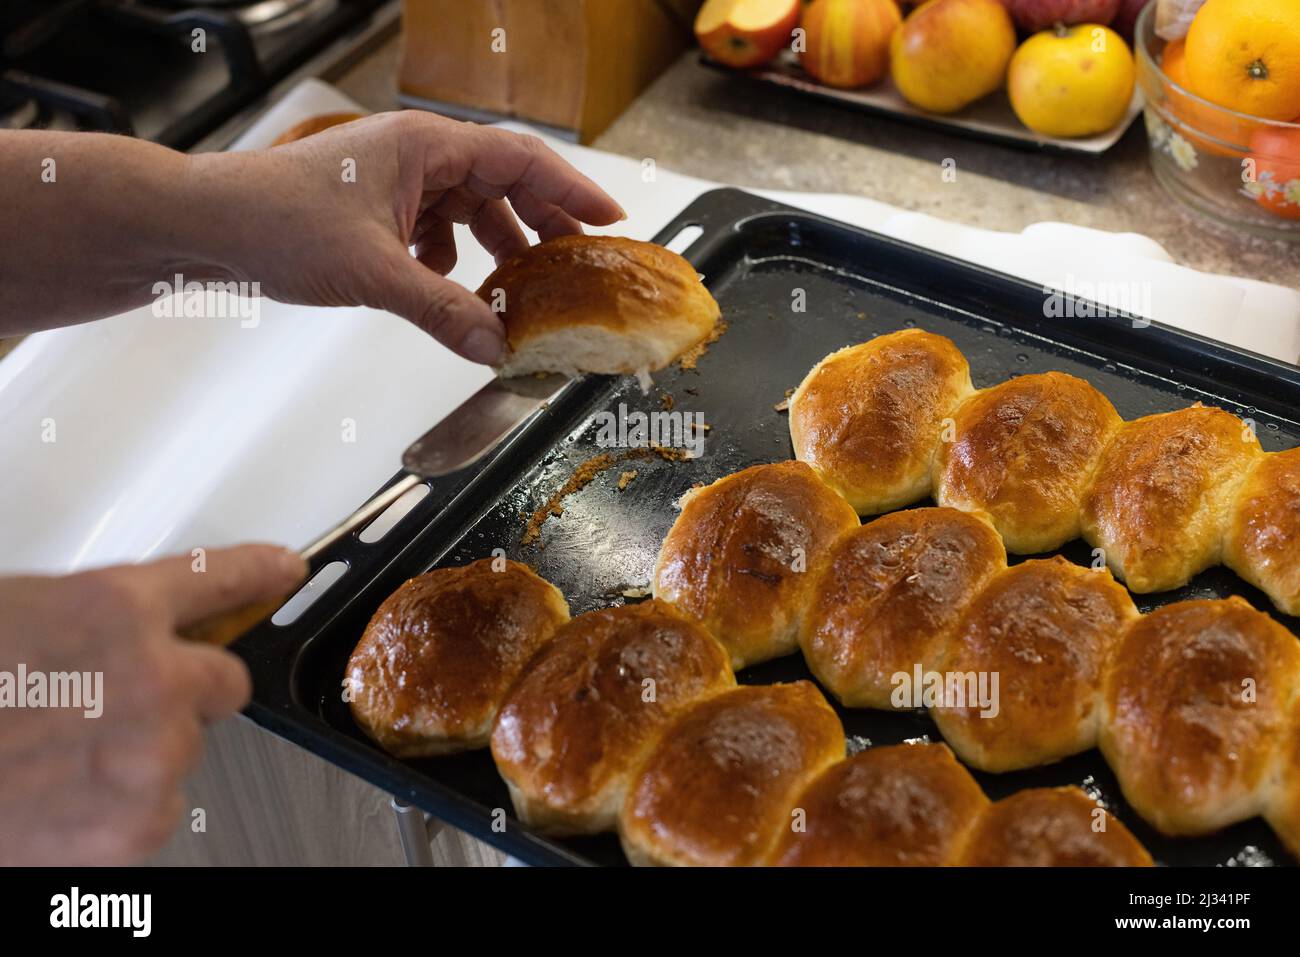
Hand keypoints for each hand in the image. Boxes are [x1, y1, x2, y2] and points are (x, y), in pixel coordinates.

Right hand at [0, 544, 305, 864]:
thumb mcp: (17, 618)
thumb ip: (88, 626)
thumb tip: (113, 636)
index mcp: (116, 608)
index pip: (220, 578)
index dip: (258, 574)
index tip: (283, 571)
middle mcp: (153, 677)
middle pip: (227, 680)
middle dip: (188, 690)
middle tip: (121, 704)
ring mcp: (153, 753)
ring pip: (185, 750)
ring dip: (144, 753)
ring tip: (61, 757)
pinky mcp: (137, 822)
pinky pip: (156, 809)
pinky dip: (120, 810)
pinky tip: (60, 797)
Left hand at [190, 111, 625, 363]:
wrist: (207, 226)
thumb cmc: (276, 220)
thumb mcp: (374, 273)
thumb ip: (442, 311)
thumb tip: (495, 347)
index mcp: (425, 147)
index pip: (522, 160)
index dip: (572, 191)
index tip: (611, 220)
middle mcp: (416, 157)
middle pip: (503, 185)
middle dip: (541, 227)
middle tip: (577, 266)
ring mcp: (397, 183)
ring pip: (471, 211)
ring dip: (496, 250)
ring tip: (522, 289)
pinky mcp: (377, 211)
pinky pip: (437, 233)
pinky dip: (451, 261)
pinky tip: (447, 289)